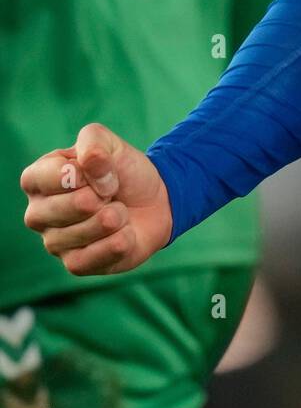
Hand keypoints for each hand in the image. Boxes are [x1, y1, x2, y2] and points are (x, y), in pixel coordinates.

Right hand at [21, 123, 172, 276]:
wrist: (155, 201)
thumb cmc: (123, 172)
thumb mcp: (111, 145)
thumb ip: (93, 143)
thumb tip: (84, 165)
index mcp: (38, 179)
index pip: (42, 178)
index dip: (81, 173)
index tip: (102, 170)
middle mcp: (38, 213)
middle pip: (64, 208)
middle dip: (99, 197)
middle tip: (111, 193)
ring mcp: (54, 242)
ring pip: (81, 233)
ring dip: (114, 218)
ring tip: (120, 211)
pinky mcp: (75, 264)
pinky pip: (93, 257)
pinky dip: (119, 241)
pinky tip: (125, 232)